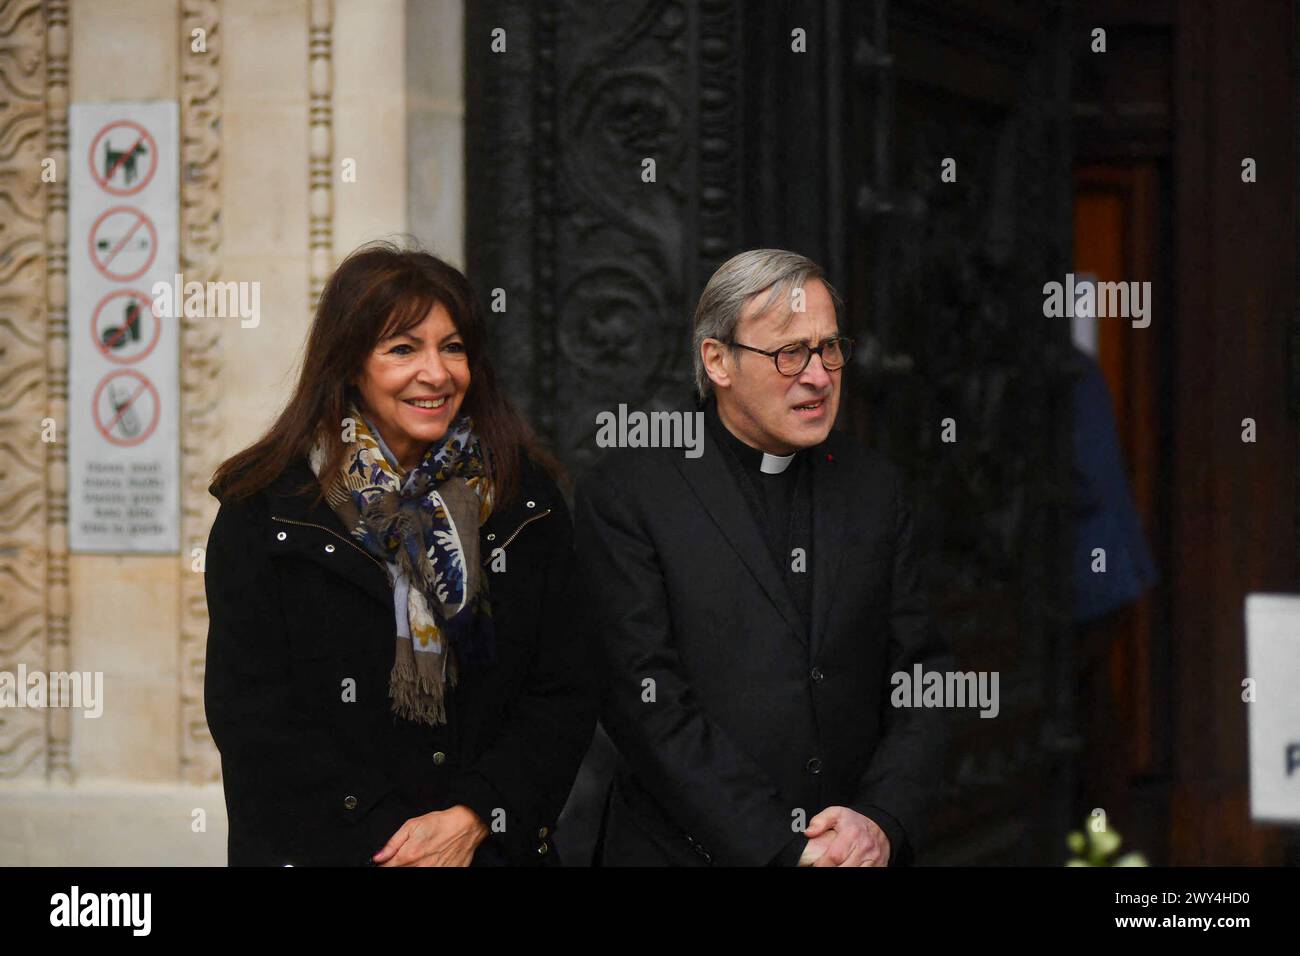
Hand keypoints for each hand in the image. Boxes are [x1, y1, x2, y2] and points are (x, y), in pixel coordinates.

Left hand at [372, 805, 488, 866]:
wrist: (466, 826)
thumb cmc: (440, 824)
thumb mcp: (412, 825)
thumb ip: (392, 843)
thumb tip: (378, 857)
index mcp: (409, 856)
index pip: (386, 868)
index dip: (385, 863)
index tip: (388, 859)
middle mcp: (420, 868)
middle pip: (399, 873)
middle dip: (401, 864)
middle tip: (410, 855)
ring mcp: (433, 873)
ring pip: (413, 874)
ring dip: (414, 867)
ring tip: (422, 857)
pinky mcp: (445, 875)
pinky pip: (431, 875)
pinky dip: (429, 867)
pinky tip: (433, 860)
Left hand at [804, 806, 890, 866]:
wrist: (879, 827)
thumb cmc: (855, 822)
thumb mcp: (836, 813)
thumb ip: (820, 821)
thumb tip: (808, 832)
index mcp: (852, 834)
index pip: (834, 856)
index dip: (821, 864)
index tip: (815, 864)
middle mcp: (864, 848)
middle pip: (843, 868)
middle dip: (829, 869)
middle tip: (822, 865)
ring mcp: (873, 860)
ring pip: (853, 873)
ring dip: (841, 872)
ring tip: (833, 866)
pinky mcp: (878, 867)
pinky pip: (864, 874)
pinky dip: (852, 873)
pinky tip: (844, 867)